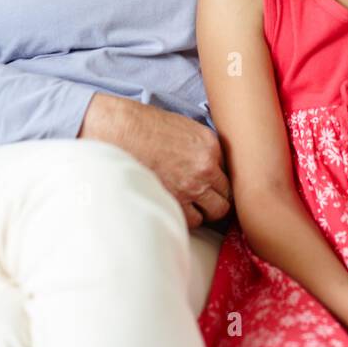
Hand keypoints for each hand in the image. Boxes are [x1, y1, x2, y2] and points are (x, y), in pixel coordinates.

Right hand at [79, 94, 231, 229]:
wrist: (119, 131)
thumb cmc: (144, 126)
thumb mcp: (183, 127)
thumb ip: (201, 147)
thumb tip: (206, 162)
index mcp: (210, 144)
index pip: (228, 171)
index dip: (218, 178)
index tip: (211, 183)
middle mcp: (206, 166)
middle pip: (227, 194)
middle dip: (218, 197)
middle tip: (206, 198)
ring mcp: (192, 186)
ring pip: (215, 212)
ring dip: (205, 210)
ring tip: (191, 205)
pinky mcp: (175, 201)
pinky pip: (193, 221)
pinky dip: (188, 218)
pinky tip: (177, 208)